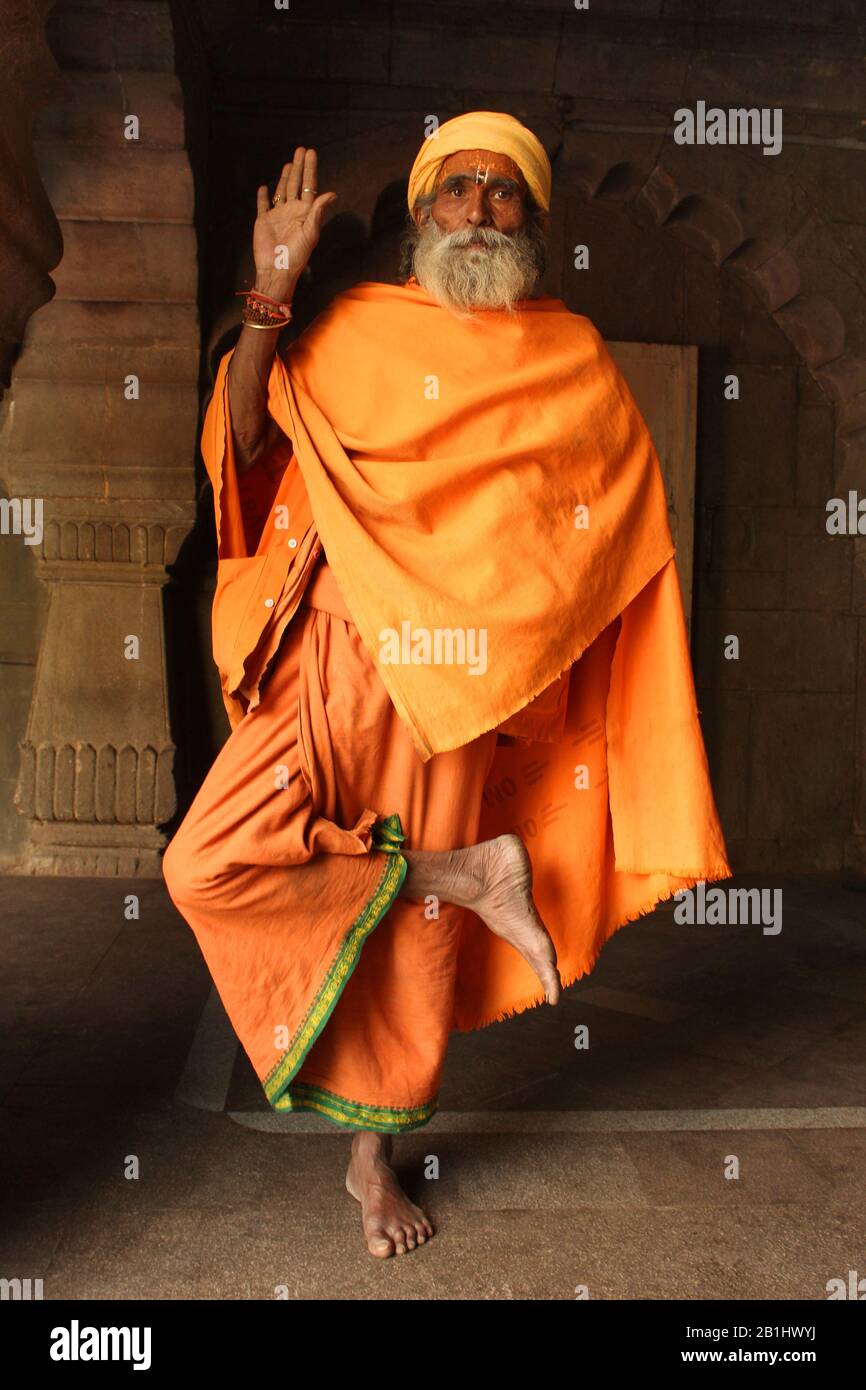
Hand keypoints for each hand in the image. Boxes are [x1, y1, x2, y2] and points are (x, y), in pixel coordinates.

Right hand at [253, 148, 336, 292]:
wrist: (277, 269)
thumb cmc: (297, 255)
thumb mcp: (310, 233)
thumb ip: (318, 212)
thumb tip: (332, 193)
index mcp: (305, 212)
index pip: (308, 186)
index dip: (310, 169)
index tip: (311, 153)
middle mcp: (292, 211)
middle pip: (296, 184)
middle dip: (298, 167)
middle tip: (301, 150)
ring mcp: (278, 215)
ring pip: (282, 191)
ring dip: (284, 178)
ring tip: (289, 164)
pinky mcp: (264, 221)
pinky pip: (263, 205)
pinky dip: (263, 196)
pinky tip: (264, 187)